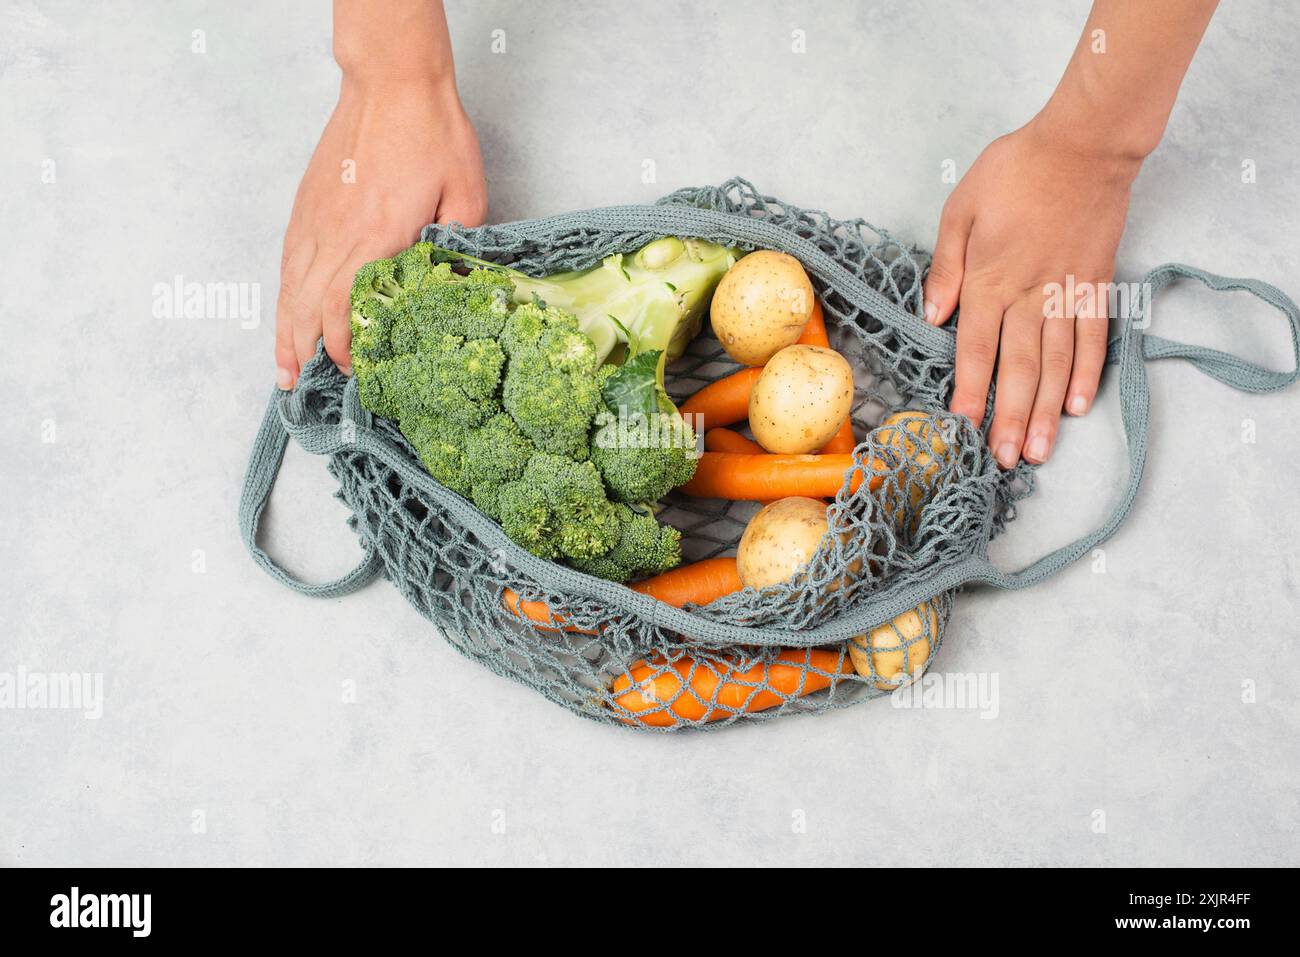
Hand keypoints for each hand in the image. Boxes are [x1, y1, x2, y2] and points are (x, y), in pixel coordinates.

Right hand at [275, 76, 485, 387]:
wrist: (394, 84)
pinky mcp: (307, 204)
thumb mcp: (466, 196)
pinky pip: (288, 260)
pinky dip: (283, 293)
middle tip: (300, 385)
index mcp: (377, 237)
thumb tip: (460, 287)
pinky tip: (284, 313)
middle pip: (308, 306)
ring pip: (290, 286)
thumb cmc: (433, 135)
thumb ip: (461, 247)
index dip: (344, 345)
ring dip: (284, 330)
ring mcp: (316, 218)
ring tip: (281, 366)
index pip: (344, 306)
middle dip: (304, 351)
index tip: (356, 368)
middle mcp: (337, 234)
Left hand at [922, 116, 1141, 466]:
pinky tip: (1080, 405)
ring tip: (1041, 450)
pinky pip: (1094, 336)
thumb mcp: (959, 209)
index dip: (969, 390)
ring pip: (1056, 362)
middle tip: (1006, 459)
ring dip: (1048, 410)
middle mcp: (1028, 294)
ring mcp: (1066, 291)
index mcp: (989, 279)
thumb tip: (932, 315)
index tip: (963, 426)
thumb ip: (946, 267)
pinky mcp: (1097, 282)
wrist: (1083, 143)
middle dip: (1011, 417)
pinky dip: (1088, 372)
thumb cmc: (1014, 169)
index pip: (974, 348)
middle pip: (1018, 367)